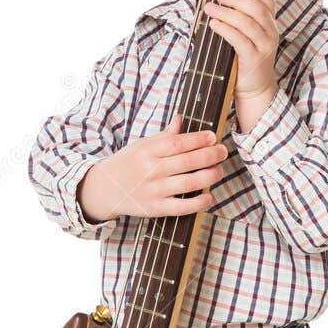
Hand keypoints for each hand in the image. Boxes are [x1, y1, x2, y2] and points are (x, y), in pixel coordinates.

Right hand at [77, 112, 226, 222]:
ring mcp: (154, 191)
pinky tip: (209, 196)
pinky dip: (199, 202)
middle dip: (211, 155)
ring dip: (210, 176)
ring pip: (189, 182)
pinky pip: (182, 207)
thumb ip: (164, 135)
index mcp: (149, 151)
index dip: (199, 139)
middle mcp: (152, 170)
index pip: (179, 143)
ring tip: (219, 170)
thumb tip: (180, 119)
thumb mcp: (141, 145)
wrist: (104, 189)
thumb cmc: (127, 163)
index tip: (213, 136)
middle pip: (188, 161)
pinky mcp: (156, 208)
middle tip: (223, 151)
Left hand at [204, 0, 277, 129]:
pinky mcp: (254, 59)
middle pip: (256, 9)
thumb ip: (241, 20)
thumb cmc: (245, 60)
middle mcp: (271, 34)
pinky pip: (240, 40)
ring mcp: (264, 47)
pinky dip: (226, 29)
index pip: (269, 2)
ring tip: (209, 7)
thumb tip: (219, 1)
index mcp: (270, 25)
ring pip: (247, 23)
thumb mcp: (247, 37)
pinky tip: (214, 24)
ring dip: (226, 13)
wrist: (255, 89)